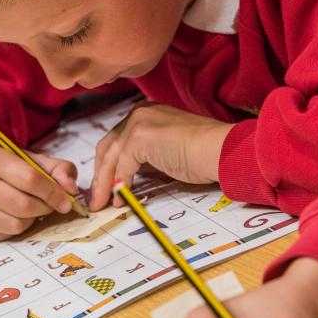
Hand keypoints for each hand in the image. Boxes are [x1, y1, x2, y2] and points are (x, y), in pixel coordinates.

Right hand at [0, 135, 79, 241]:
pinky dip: (13, 230)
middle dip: (44, 209)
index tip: (66, 201)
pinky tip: (13, 218)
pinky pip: (1, 236)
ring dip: (30, 221)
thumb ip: (60, 170)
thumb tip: (71, 189)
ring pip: (13, 224)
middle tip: (48, 207)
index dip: (53, 193)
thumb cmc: (15, 170)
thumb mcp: (38, 162)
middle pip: (22, 205)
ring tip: (29, 211)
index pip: (30, 179)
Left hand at [89, 102, 234, 209]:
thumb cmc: (202, 154)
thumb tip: (125, 178)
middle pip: (107, 147)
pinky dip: (118, 183)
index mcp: (145, 113)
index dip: (106, 164)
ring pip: (111, 157)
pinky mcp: (140, 137)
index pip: (116, 140)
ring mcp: (138, 123)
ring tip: (103, 204)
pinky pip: (122, 166)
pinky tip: (119, 198)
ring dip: (104, 183)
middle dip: (100, 175)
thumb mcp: (167, 151)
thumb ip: (146, 158)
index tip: (104, 185)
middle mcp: (139, 113)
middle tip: (96, 198)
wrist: (221, 150)